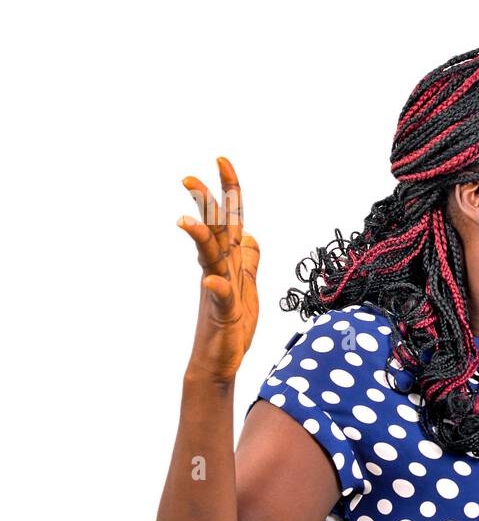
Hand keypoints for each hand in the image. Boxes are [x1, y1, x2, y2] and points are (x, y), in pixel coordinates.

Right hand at [177, 156, 260, 383]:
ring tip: (187, 221)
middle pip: (214, 230)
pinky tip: (211, 280)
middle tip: (189, 178)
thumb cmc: (232, 323)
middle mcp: (220, 269)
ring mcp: (218, 290)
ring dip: (200, 239)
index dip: (229, 190)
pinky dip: (217, 287)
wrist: (219, 360)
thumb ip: (248, 260)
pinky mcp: (223, 313)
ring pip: (210, 258)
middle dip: (205, 204)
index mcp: (229, 260)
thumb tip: (248, 235)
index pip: (230, 218)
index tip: (222, 160)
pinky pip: (220, 298)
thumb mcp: (247, 285)